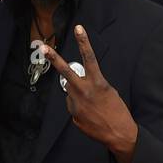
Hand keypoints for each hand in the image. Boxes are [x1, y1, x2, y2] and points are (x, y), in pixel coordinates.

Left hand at [39, 24, 137, 162]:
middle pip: (66, 71)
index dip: (83, 42)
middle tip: (43, 48)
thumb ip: (93, 83)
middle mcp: (84, 91)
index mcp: (97, 83)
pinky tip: (89, 113)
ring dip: (76, 92)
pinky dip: (79, 106)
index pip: (89, 58)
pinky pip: (72, 104)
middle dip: (54, 58)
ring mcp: (76, 104)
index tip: (79, 29)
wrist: (118, 134)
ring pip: (70, 90)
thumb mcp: (109, 91)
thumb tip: (80, 83)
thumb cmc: (117, 111)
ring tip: (91, 103)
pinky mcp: (73, 115)